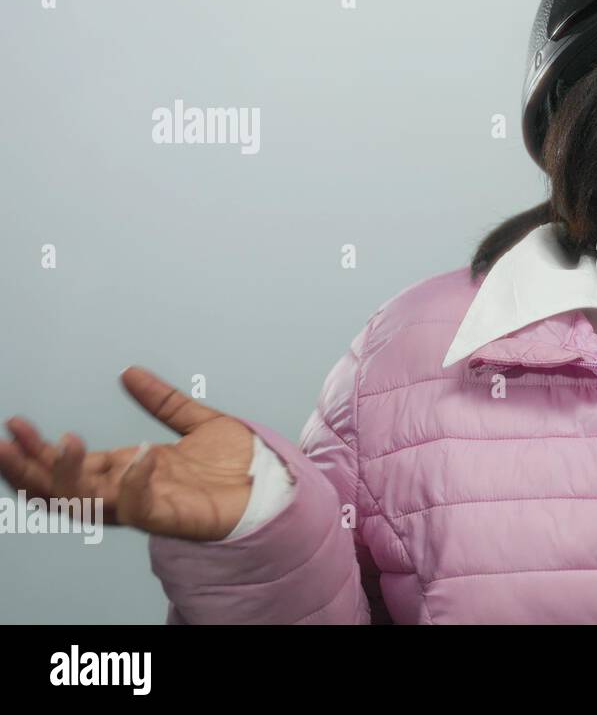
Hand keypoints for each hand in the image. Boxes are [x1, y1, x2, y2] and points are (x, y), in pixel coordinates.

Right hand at [0, 366, 255, 539]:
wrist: (276, 483)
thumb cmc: (238, 464)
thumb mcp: (198, 422)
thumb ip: (165, 400)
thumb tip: (131, 373)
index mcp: (129, 470)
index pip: (69, 465)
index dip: (39, 448)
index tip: (16, 424)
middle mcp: (130, 490)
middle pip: (62, 490)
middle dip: (30, 468)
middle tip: (7, 443)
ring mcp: (150, 505)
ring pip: (89, 502)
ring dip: (69, 475)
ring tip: (64, 442)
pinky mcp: (173, 517)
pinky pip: (140, 507)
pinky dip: (134, 481)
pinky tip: (139, 455)